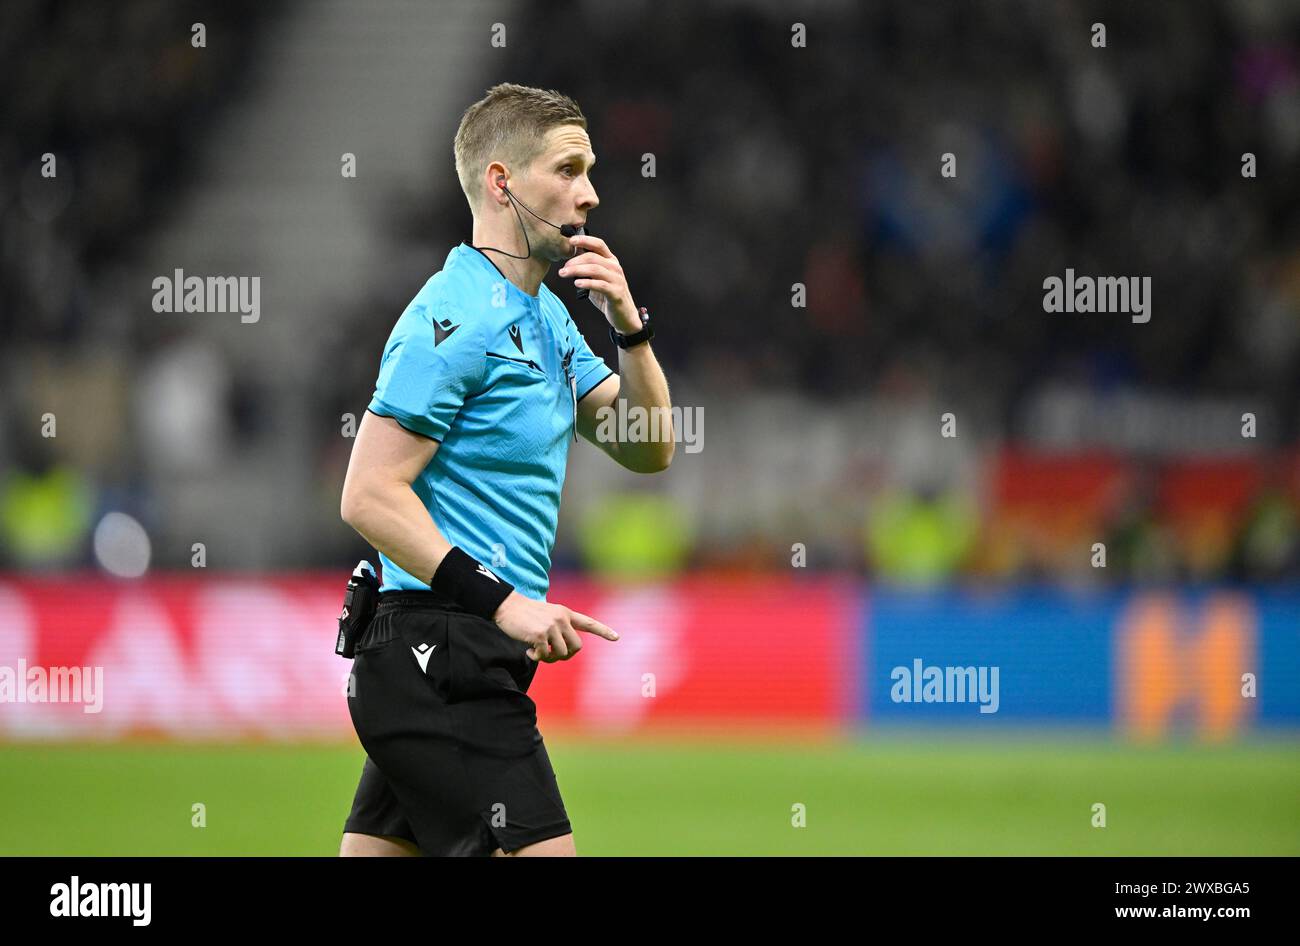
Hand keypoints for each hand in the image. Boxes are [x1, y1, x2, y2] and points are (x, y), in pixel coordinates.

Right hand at [492, 590, 618, 661]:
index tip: (617, 638)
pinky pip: (544, 656)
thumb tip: (563, 651)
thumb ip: (558, 628)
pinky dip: (536, 658)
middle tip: (551, 655)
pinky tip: (528, 651)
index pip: (588, 623)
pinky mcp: (539, 635)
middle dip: (565, 656)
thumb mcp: (547, 615)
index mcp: (565, 613)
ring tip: (537, 652)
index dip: (603, 631)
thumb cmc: (525, 614)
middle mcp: (562, 618)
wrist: (507, 606)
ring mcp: (551, 626)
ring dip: (550, 658)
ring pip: (562, 653)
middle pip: (577, 647)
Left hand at [556, 234, 640, 332]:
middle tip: (563, 268)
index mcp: (611, 261)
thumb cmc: (608, 296)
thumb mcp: (597, 279)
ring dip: (577, 270)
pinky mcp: (616, 292)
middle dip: (575, 261)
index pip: (598, 245)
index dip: (585, 240)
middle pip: (593, 257)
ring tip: (564, 274)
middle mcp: (615, 268)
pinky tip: (577, 283)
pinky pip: (600, 284)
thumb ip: (587, 269)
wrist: (623, 315)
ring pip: (595, 269)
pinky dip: (587, 282)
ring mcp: (617, 280)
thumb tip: (569, 260)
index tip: (571, 240)